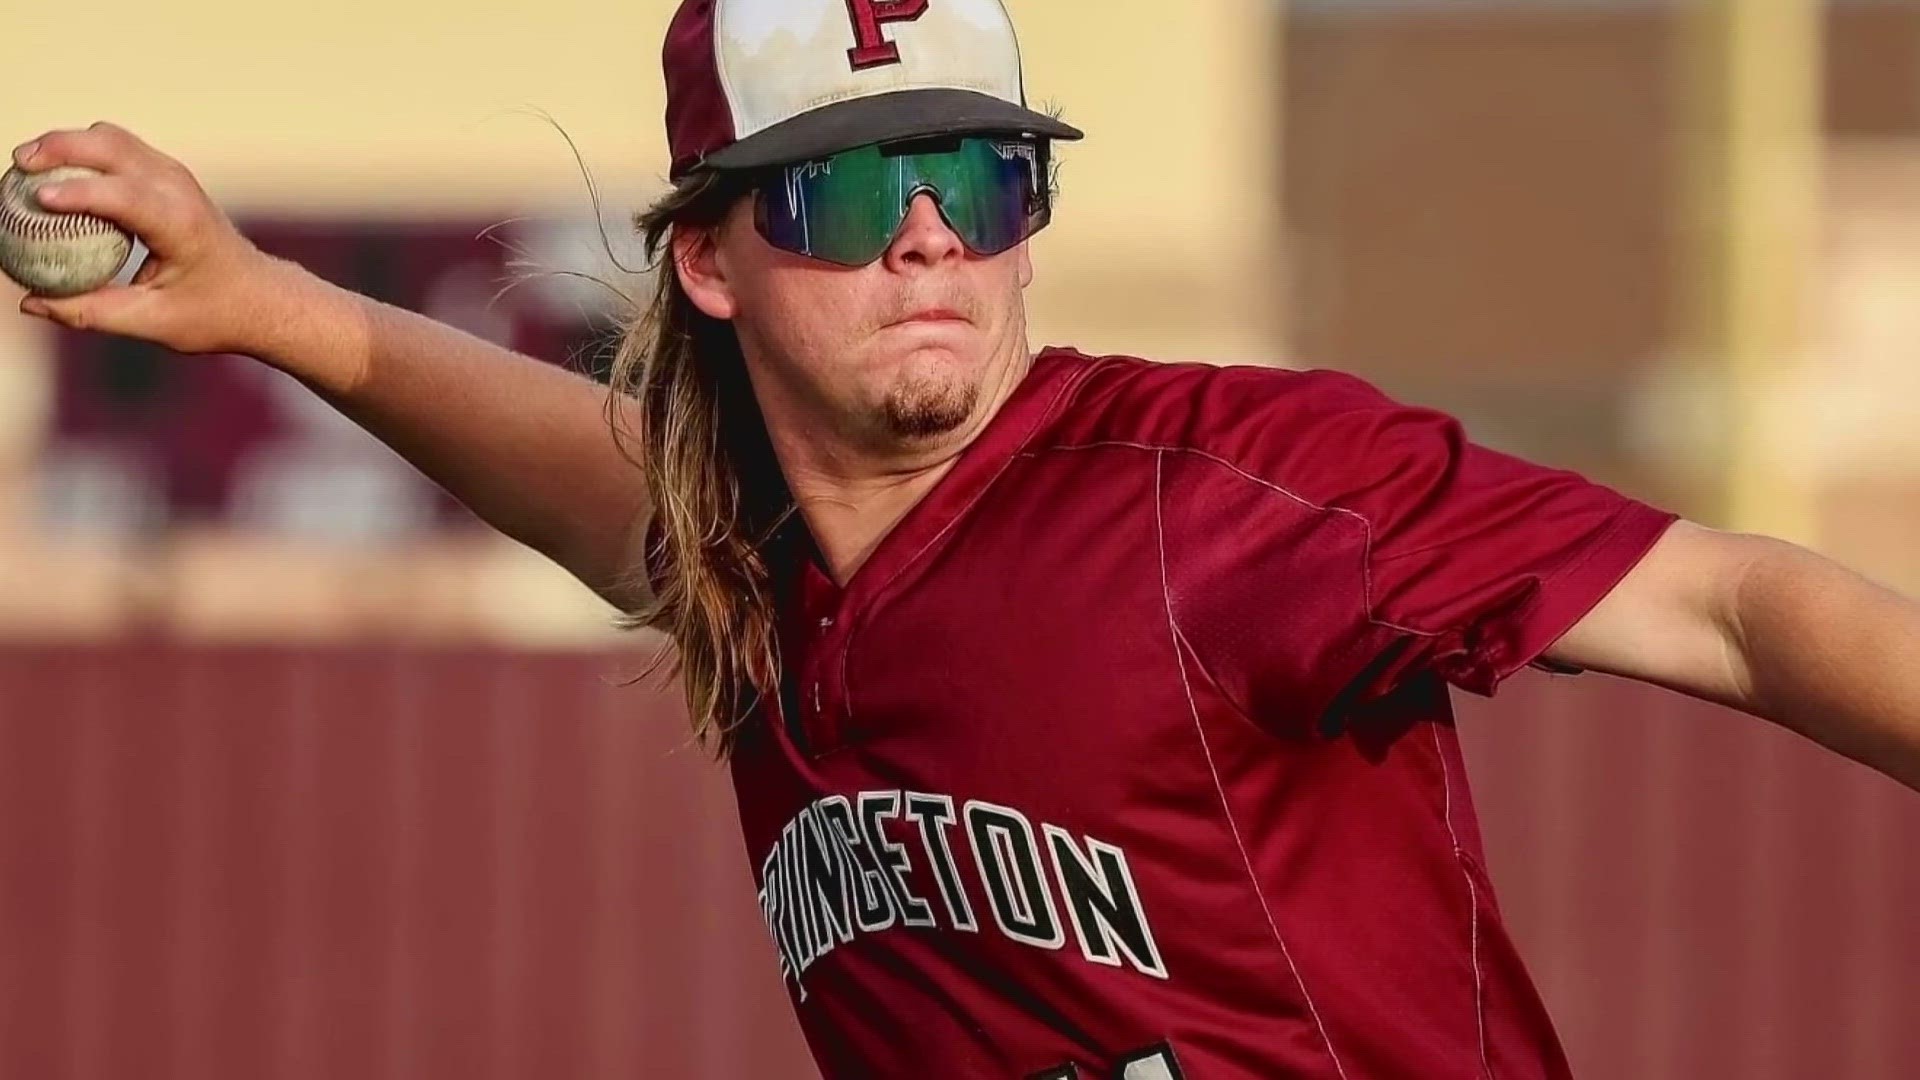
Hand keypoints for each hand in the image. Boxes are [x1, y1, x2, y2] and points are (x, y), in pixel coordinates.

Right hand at [10, 122, 307, 355]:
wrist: (259, 295)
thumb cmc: (212, 313)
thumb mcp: (155, 322)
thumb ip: (92, 312)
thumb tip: (30, 303)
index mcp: (181, 225)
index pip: (125, 196)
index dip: (79, 192)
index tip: (37, 198)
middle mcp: (180, 191)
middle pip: (113, 146)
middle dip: (61, 146)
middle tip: (18, 164)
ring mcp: (176, 177)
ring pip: (113, 139)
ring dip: (68, 142)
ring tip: (26, 163)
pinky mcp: (168, 176)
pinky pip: (118, 149)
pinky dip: (83, 151)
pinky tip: (53, 171)